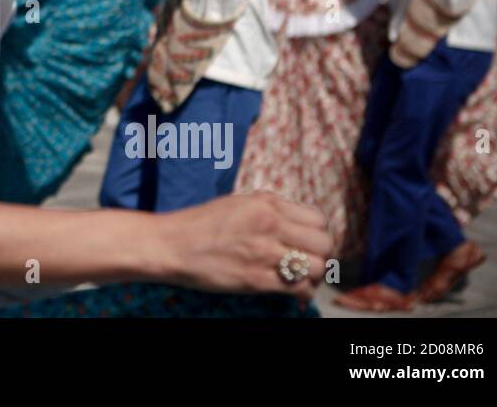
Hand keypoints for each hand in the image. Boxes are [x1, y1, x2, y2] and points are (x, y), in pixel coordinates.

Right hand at [157, 192, 332, 301]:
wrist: (172, 244)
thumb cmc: (200, 224)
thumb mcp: (237, 204)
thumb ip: (269, 210)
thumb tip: (296, 225)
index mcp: (266, 203)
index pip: (318, 219)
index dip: (317, 234)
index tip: (308, 243)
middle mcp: (270, 224)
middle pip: (324, 243)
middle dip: (320, 256)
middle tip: (307, 263)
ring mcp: (265, 252)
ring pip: (317, 267)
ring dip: (312, 276)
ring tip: (300, 279)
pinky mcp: (258, 279)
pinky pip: (299, 288)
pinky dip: (302, 293)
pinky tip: (293, 292)